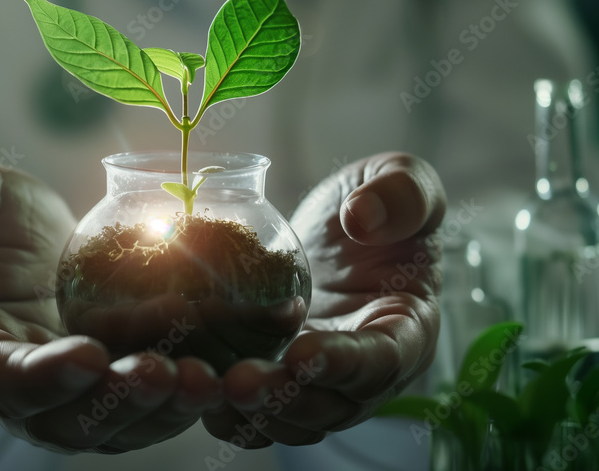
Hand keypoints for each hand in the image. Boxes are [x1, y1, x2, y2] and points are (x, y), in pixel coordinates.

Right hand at [0, 160, 220, 453]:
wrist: (14, 241)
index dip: (41, 375)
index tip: (88, 354)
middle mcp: (19, 386)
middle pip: (62, 420)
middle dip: (115, 404)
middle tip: (164, 373)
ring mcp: (70, 391)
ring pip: (112, 426)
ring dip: (161, 410)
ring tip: (206, 379)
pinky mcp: (112, 381)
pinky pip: (148, 405)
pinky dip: (185, 397)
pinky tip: (227, 372)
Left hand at [201, 152, 445, 447]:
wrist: (341, 230)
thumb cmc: (376, 204)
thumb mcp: (400, 179)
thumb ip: (402, 192)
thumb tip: (362, 218)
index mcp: (408, 327)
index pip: (384, 358)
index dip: (346, 362)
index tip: (304, 353)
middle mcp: (367, 371)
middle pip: (332, 404)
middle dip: (285, 398)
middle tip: (238, 381)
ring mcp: (322, 383)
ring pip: (291, 419)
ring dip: (250, 412)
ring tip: (207, 385)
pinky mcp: (281, 380)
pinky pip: (257, 412)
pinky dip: (226, 409)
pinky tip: (189, 385)